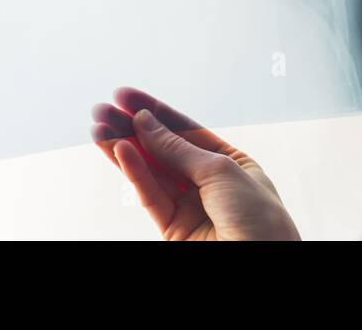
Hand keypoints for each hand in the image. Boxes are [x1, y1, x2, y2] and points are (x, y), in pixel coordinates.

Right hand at [91, 87, 300, 240]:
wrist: (262, 264)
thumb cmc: (259, 219)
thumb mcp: (221, 171)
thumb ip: (179, 149)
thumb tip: (146, 122)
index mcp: (231, 164)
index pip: (187, 131)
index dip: (156, 112)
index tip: (125, 96)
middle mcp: (209, 184)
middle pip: (164, 150)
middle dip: (132, 129)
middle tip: (103, 110)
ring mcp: (191, 208)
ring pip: (152, 172)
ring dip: (124, 148)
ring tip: (99, 128)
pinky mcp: (174, 230)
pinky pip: (150, 196)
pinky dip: (134, 173)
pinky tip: (120, 151)